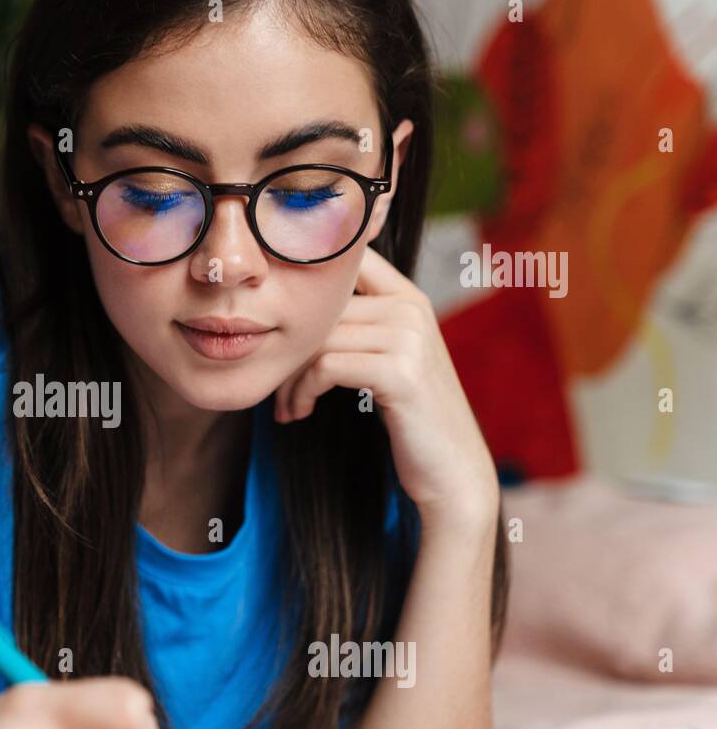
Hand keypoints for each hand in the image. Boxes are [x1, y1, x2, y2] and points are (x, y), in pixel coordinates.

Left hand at [273, 247, 498, 528]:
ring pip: (317, 339)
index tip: (277, 320)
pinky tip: (301, 412)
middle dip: (288, 351)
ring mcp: (409, 338)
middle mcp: (411, 309)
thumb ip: (358, 326)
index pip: (349, 259)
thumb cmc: (410, 417)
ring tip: (287, 407)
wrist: (451, 469)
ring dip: (290, 378)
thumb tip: (291, 309)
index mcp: (408, 298)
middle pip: (320, 310)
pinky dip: (303, 391)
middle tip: (276, 388)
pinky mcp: (400, 372)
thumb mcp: (388, 359)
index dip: (305, 280)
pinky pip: (326, 366)